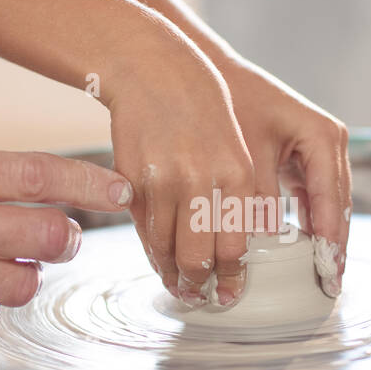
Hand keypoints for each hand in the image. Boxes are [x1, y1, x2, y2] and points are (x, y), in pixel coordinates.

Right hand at [107, 29, 255, 306]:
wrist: (154, 70)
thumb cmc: (202, 110)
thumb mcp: (235, 148)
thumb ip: (235, 197)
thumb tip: (234, 251)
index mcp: (238, 173)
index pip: (236, 245)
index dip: (231, 277)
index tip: (230, 294)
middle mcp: (202, 180)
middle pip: (200, 256)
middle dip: (202, 285)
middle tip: (203, 298)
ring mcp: (163, 181)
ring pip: (167, 249)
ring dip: (173, 275)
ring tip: (181, 289)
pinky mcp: (132, 180)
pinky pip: (143, 230)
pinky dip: (152, 252)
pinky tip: (159, 262)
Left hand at [221, 58, 351, 295]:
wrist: (210, 73)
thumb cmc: (225, 107)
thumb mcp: (243, 154)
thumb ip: (256, 199)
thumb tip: (266, 246)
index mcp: (323, 137)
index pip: (332, 201)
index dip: (331, 243)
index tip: (329, 276)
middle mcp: (330, 143)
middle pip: (338, 207)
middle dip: (334, 248)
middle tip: (329, 288)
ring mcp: (321, 151)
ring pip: (328, 206)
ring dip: (324, 241)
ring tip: (321, 279)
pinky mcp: (305, 159)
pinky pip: (313, 200)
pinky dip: (309, 226)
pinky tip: (303, 255)